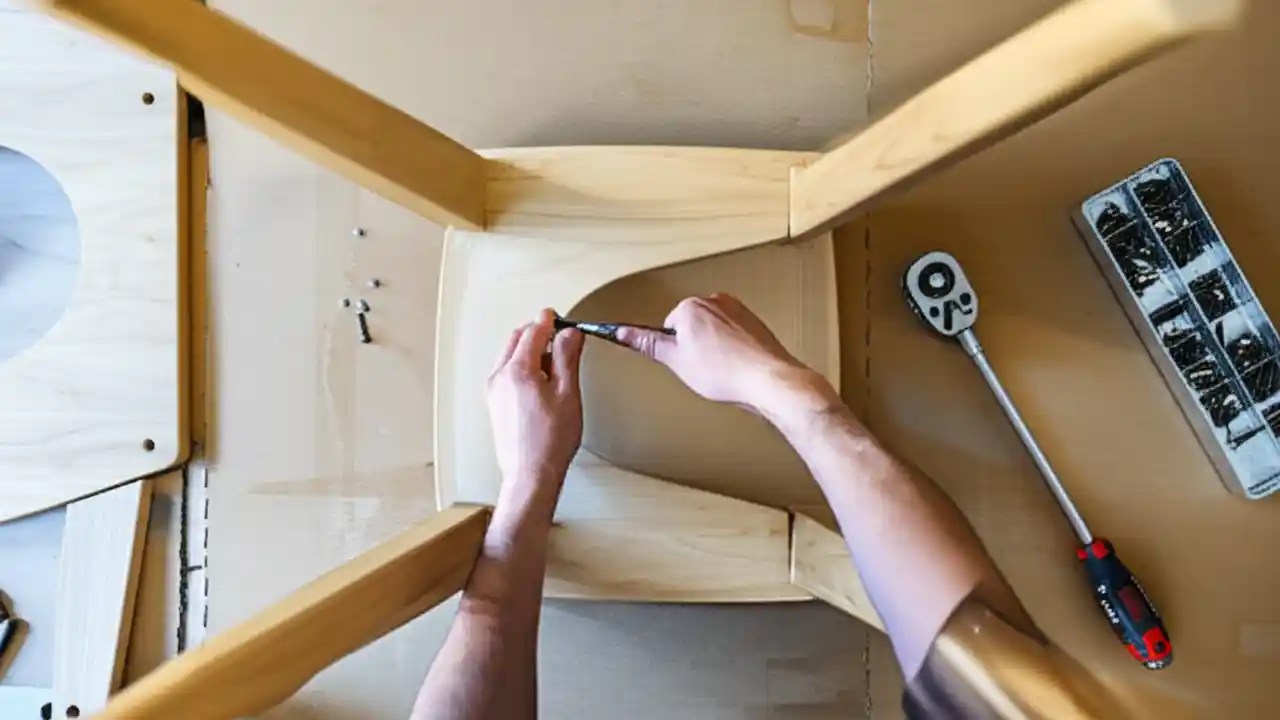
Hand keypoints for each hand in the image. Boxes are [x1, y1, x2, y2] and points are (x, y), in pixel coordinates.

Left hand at [487, 309, 584, 511]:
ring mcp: (494, 391)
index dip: (549, 321)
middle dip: (537, 332)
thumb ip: (567, 358)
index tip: (560, 318)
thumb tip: (569, 333)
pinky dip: (521, 366)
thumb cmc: (551, 439)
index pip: (533, 332)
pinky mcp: (495, 404)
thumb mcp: (568, 393)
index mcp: (518, 370)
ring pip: (509, 355)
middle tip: (559, 336)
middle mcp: (500, 377)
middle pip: (516, 340)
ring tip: (553, 362)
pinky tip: (539, 381)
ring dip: (529, 349)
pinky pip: (506, 372)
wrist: (531, 474)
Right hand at [616, 294, 834, 418]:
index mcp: (690, 306)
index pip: (669, 328)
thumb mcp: (676, 361)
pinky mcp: (753, 321)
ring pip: (713, 331)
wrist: (767, 378)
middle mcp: (714, 301)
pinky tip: (736, 366)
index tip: (685, 362)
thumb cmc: (725, 372)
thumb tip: (623, 333)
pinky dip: (732, 349)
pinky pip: (733, 335)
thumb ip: (647, 344)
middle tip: (703, 368)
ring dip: (714, 348)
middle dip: (694, 347)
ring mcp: (736, 309)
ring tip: (722, 369)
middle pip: (691, 326)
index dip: (676, 351)